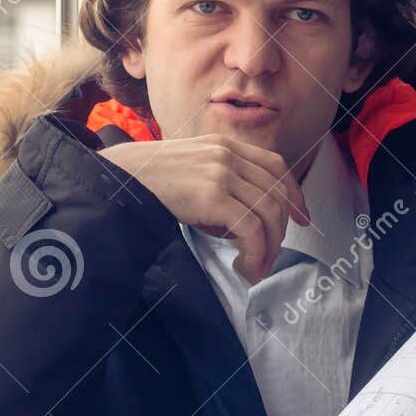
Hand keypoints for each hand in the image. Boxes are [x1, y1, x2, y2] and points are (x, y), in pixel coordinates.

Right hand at [100, 134, 309, 283]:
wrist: (114, 180)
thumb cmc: (145, 182)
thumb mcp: (189, 170)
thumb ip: (218, 181)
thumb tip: (243, 221)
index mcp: (223, 145)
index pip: (275, 166)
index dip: (294, 194)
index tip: (301, 219)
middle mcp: (227, 154)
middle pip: (276, 194)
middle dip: (280, 232)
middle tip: (267, 258)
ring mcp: (221, 172)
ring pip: (269, 214)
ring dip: (268, 249)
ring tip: (253, 269)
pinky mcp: (212, 194)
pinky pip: (252, 230)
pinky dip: (256, 254)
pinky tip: (243, 267)